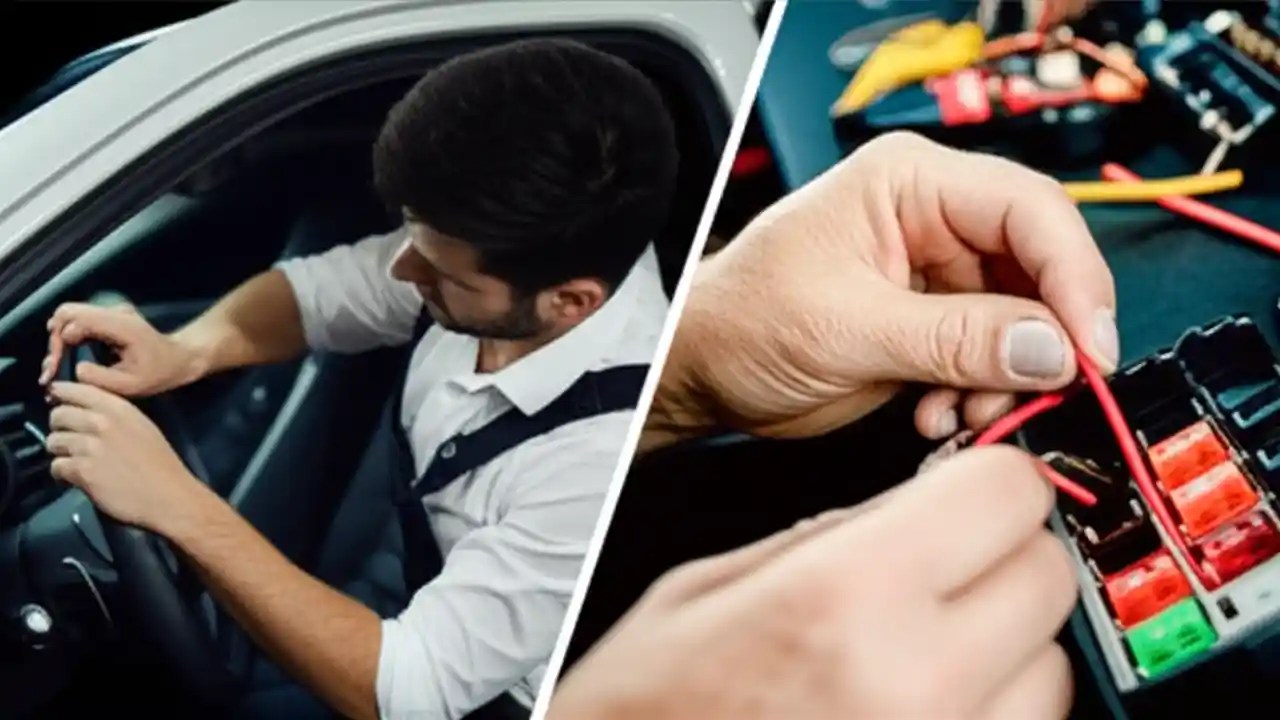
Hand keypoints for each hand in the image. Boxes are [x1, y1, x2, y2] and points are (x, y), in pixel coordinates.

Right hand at [38, 302, 206, 396]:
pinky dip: (68, 339)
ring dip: (58, 340)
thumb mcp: (132, 385)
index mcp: (121, 325)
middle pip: (67, 313)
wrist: (182, 358)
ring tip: (55, 368)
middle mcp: (114, 312)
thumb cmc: (161, 372)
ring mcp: (111, 312)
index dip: (60, 345)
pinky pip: (79, 322)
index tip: (56, 371)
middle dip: (55, 341)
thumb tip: (76, 369)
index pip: (75, 321)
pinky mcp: (108, 318)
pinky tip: (64, 360)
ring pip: (70, 316)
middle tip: (52, 370)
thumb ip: (102, 378)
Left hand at [45, 381, 202, 533]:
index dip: (61, 394)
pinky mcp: (82, 471)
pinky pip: (56, 466)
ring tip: (75, 461)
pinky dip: (62, 473)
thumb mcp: (142, 426)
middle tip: (70, 439)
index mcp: (119, 408)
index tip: (60, 402)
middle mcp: (101, 422)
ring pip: (53, 441)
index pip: (75, 389)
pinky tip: (76, 477)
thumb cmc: (160, 462)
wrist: (168, 496)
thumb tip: (85, 411)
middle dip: (60, 427)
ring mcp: (90, 447)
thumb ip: (115, 414)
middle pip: (58, 415)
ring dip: (61, 451)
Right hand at [548, 446, 1077, 719]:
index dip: (989, 478)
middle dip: (1001, 553)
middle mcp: (915, 684)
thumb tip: (917, 505)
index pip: (1007, 495)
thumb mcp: (707, 585)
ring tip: (926, 643)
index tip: (970, 486)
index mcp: (844, 598)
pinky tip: (923, 699)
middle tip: (943, 560)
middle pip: (1045, 576)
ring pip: (1051, 668)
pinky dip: (991, 707)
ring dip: (1008, 643)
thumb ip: (829, 535)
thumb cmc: (642, 709)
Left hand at [647, 131, 1116, 447]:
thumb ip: (953, 339)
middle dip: (1043, 339)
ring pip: (1021, 321)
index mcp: (908, 183)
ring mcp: (934, 274)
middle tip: (1041, 394)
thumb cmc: (741, 320)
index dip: (1072, 277)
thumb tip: (1051, 349)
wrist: (702, 371)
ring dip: (1007, 379)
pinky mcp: (931, 324)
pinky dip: (979, 394)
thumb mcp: (846, 328)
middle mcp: (931, 219)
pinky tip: (937, 416)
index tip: (1087, 348)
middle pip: (1037, 267)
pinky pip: (990, 357)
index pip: (1029, 210)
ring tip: (963, 414)